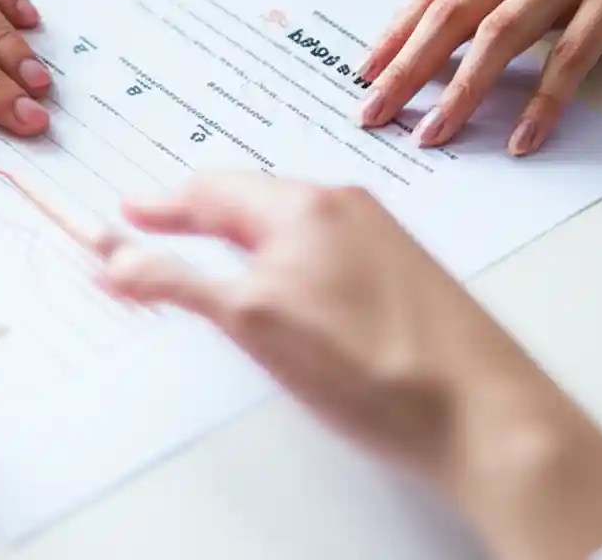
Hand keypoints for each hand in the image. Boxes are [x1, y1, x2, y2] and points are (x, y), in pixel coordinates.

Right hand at [98, 173, 601, 558]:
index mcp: (304, 204)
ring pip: (289, 224)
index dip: (162, 206)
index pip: (212, 190)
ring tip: (210, 253)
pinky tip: (282, 285)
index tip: (130, 213)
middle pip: (250, 201)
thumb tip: (118, 263)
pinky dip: (281, 257)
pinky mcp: (400, 273)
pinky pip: (323, 247)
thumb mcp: (256, 322)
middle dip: (198, 216)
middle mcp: (344, 206)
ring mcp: (378, 237)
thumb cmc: (376, 365)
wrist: (483, 412)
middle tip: (159, 228)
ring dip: (240, 236)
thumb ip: (180, 284)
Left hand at [358, 0, 601, 154]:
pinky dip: (543, 102)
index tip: (367, 71)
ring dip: (460, 90)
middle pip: (451, 15)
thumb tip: (471, 17)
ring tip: (434, 133)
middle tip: (374, 112)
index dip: (396, 33)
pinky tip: (523, 136)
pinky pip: (572, 57)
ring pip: (498, 36)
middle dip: (406, 69)